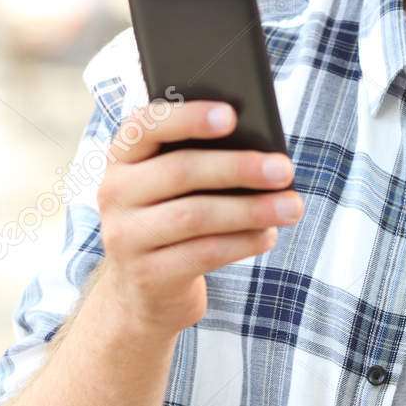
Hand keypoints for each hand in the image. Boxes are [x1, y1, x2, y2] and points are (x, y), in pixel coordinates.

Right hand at [92, 100, 300, 338]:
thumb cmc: (176, 215)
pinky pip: (202, 254)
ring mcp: (125, 236)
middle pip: (181, 170)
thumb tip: (263, 148)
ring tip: (291, 206)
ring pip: (195, 216)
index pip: (146, 125)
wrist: (145, 290)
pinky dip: (242, 242)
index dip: (188, 117)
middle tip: (284, 169)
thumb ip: (204, 157)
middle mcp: (114, 192)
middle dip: (239, 167)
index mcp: (123, 156)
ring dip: (251, 209)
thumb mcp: (178, 185)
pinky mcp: (146, 275)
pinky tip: (269, 235)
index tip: (232, 115)